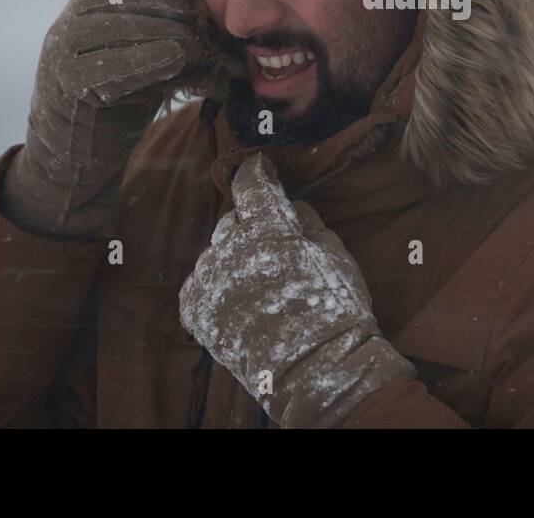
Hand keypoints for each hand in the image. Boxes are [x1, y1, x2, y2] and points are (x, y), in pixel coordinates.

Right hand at [0, 0, 209, 238]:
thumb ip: (170, 24)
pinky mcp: (67, 85)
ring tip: (194, 39)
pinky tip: (175, 59)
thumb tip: (221, 2)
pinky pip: (105, 65)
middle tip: (199, 12)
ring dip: (159, 27)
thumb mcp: (149, 51)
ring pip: (110, 21)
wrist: (76, 156)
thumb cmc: (122, 98)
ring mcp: (62, 50)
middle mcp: (70, 17)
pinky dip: (144, 59)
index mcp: (89, 1)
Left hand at [178, 154, 415, 427]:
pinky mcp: (198, 310)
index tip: (260, 167)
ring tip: (256, 284)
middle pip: (232, 222)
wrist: (315, 368)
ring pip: (214, 253)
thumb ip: (309, 224)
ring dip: (232, 259)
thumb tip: (292, 208)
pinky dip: (212, 286)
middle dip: (250, 227)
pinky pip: (196, 286)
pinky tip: (229, 297)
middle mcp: (232, 246)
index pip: (252, 184)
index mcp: (268, 227)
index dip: (256, 171)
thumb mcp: (337, 254)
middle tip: (272, 248)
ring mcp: (211, 279)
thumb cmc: (336, 309)